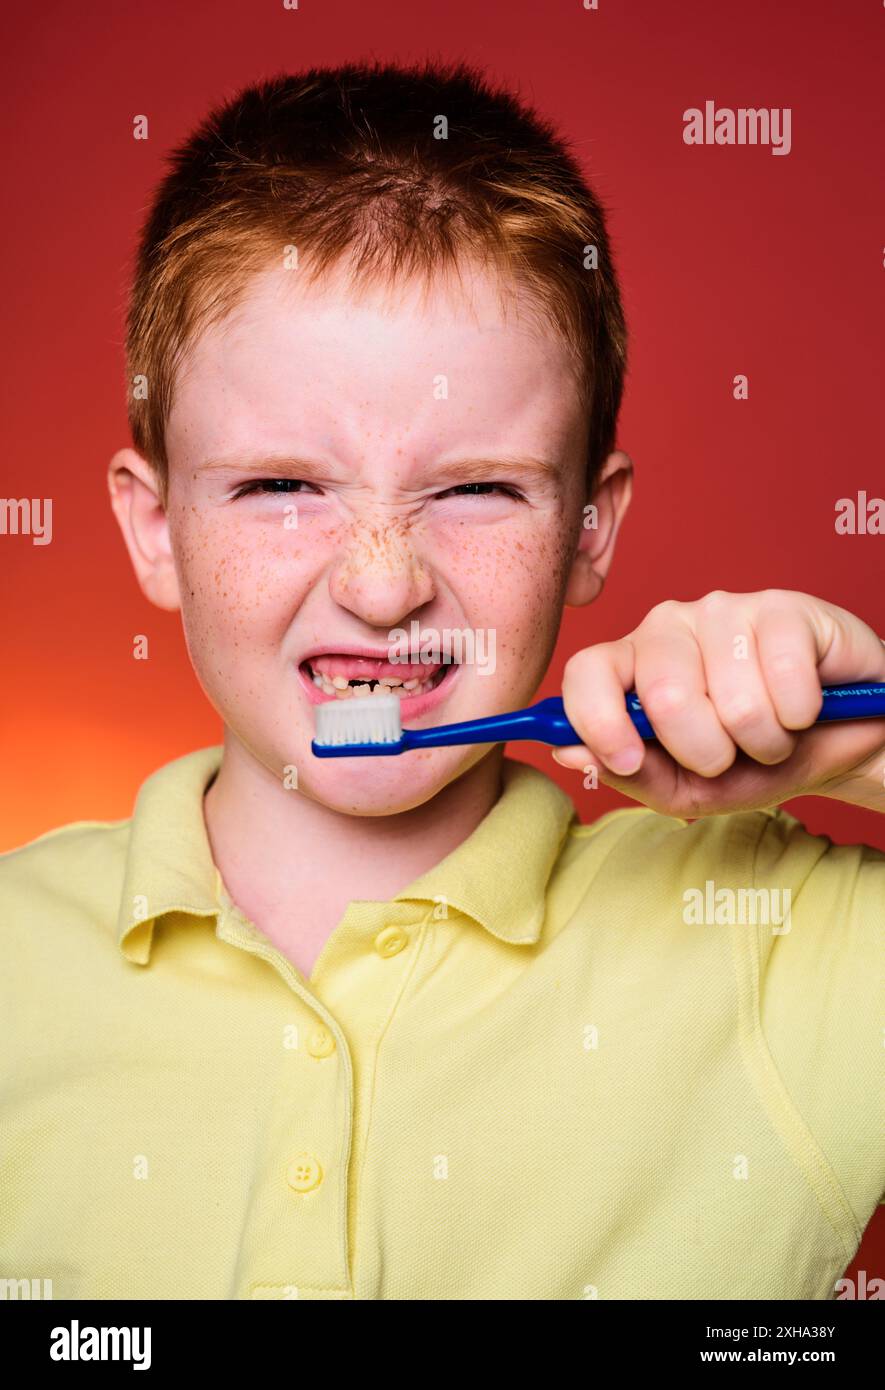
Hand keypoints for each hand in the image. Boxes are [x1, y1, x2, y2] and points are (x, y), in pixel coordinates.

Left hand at [554, 590, 884, 815]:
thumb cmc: (752, 762)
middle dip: (708, 751)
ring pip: (733, 699)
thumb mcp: (685, 788)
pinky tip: (804, 706)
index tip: (629, 761)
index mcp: (632, 668)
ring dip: (764, 740)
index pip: (586, 673)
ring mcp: (723, 611)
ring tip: (773, 731)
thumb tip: (568, 751)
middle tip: (732, 753)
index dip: (600, 722)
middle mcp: (668, 628)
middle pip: (664, 695)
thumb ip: (628, 773)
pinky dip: (801, 714)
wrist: (835, 744)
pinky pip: (785, 677)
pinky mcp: (781, 607)